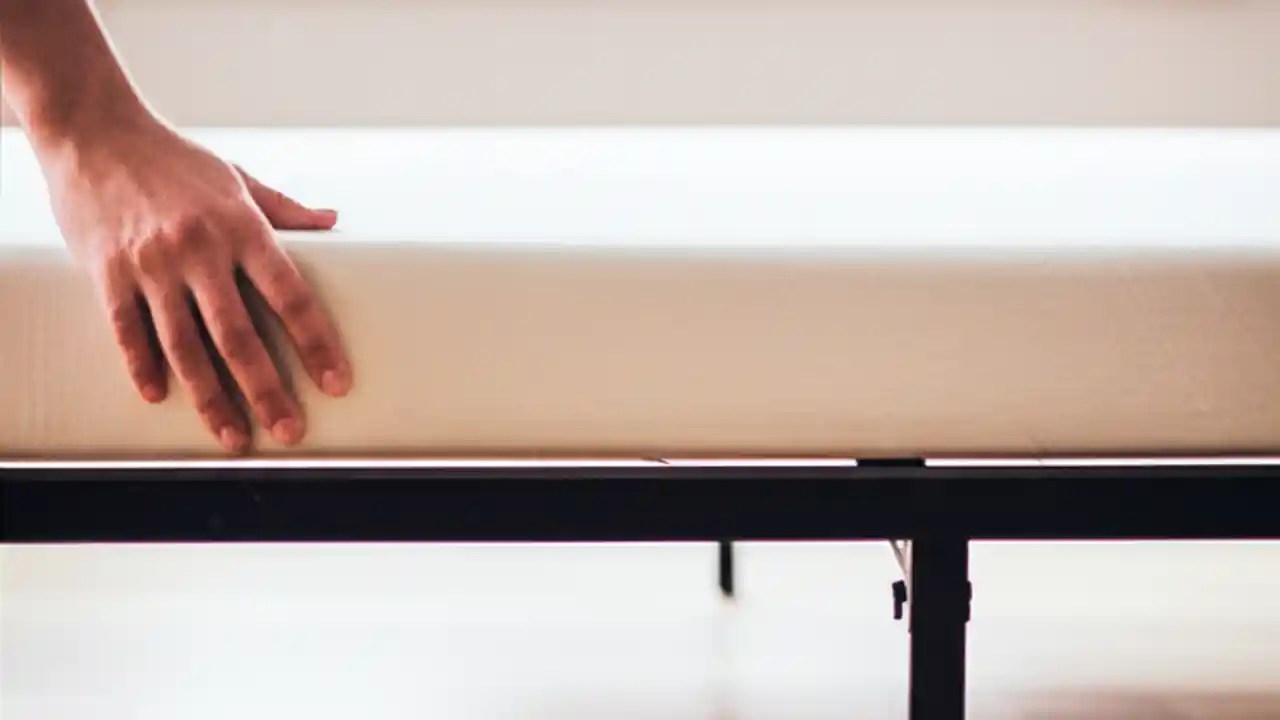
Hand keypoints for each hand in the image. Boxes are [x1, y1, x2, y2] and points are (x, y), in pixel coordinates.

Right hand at [41, 118, 351, 452]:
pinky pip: (128, 331)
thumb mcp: (237, 177)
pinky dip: (143, 366)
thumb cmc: (175, 158)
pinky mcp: (108, 272)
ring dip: (212, 398)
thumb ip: (285, 208)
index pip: (290, 295)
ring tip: (235, 436)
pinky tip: (160, 398)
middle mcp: (199, 249)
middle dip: (268, 389)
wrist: (95, 131)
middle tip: (290, 431)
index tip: (336, 383)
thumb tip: (334, 223)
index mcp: (241, 226)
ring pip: (186, 346)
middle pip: (240, 335)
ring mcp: (151, 264)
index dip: (316, 343)